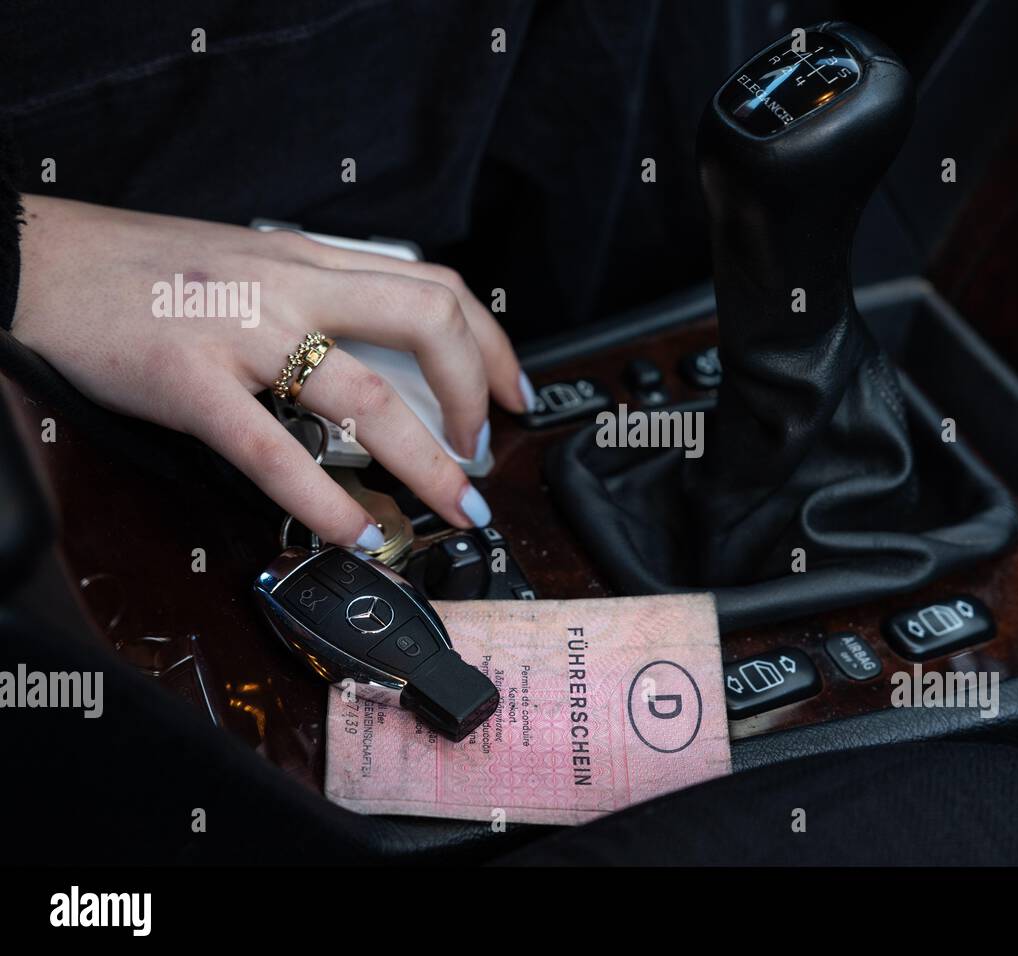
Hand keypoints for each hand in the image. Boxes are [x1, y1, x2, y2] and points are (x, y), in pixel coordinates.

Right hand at [12, 195, 534, 546]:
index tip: (512, 394)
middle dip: (477, 394)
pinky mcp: (190, 380)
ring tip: (452, 507)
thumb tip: (372, 358)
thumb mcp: (248, 264)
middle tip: (485, 452)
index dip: (490, 344)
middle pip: (428, 322)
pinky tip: (357, 532)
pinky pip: (275, 453)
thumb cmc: (137, 269)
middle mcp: (291, 286)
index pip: (435, 285)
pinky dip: (328, 503)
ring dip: (427, 464)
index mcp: (308, 259)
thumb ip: (312, 300)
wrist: (34, 262)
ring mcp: (244, 331)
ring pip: (367, 398)